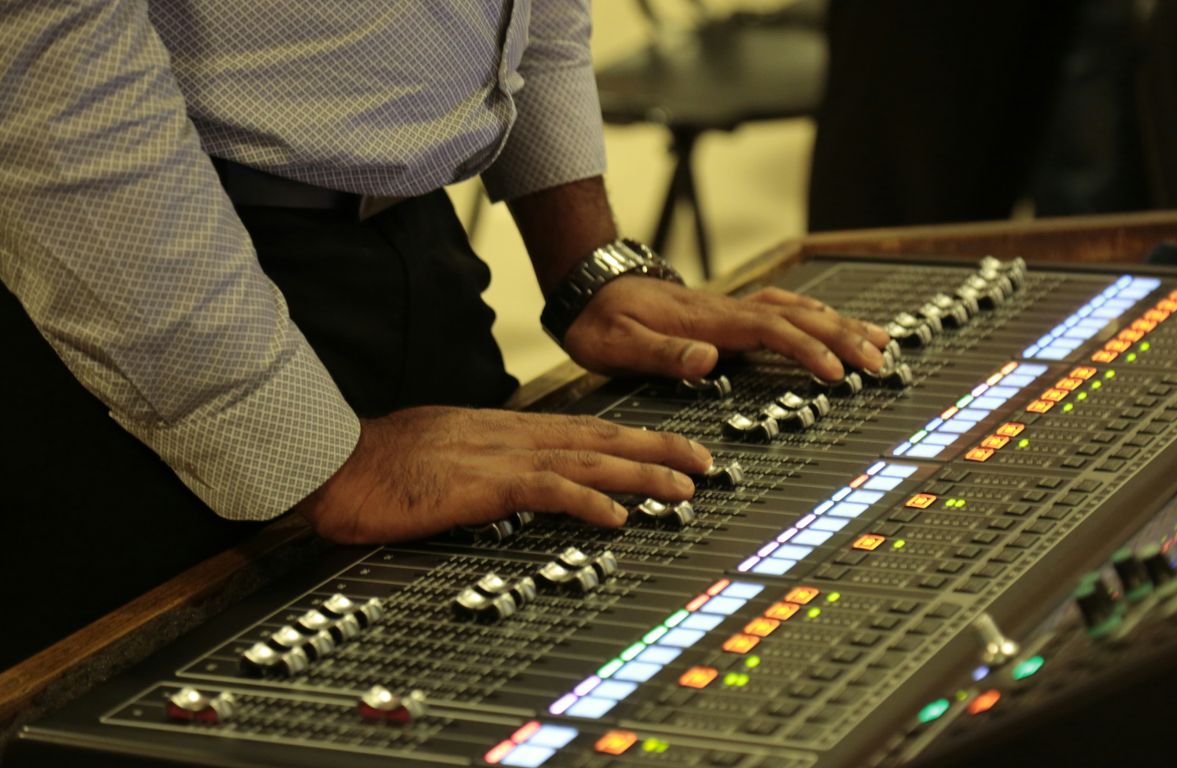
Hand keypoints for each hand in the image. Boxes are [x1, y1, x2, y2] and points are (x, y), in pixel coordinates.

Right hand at [296, 406, 711, 544]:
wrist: (335, 462)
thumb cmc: (382, 466)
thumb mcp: (448, 457)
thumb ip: (488, 464)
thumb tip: (519, 482)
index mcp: (505, 429)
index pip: (584, 428)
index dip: (634, 436)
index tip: (672, 446)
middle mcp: (512, 435)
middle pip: (600, 436)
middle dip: (659, 448)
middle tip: (706, 462)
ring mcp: (499, 456)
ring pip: (588, 458)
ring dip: (640, 473)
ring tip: (684, 487)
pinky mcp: (481, 483)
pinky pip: (546, 489)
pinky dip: (586, 499)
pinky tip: (618, 515)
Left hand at [562, 277, 890, 380]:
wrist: (588, 287)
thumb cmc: (601, 321)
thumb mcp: (619, 345)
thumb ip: (663, 353)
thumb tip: (708, 359)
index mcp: (708, 321)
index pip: (772, 331)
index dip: (807, 350)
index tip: (836, 373)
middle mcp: (728, 310)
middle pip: (799, 316)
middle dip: (843, 337)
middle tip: (880, 360)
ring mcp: (731, 308)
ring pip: (798, 309)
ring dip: (840, 324)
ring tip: (879, 340)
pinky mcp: (728, 312)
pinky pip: (784, 309)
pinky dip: (817, 316)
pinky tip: (834, 324)